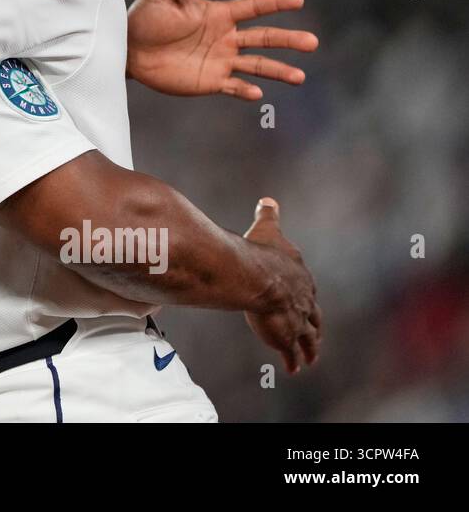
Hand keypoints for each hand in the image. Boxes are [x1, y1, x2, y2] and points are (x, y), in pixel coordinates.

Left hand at [126, 0, 318, 100]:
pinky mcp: (210, 81)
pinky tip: (257, 93)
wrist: (129, 48)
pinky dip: (245, 90)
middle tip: (313, 42)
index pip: (253, 7)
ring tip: (300, 77)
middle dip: (288, 39)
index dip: (275, 3)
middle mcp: (225, 37)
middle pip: (264, 38)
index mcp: (218, 14)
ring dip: (279, 70)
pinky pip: (234, 86)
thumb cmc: (144, 17)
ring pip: (257, 65)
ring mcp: (220, 60)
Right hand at [242, 198, 321, 374]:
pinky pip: (291, 354)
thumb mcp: (267, 228)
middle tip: (315, 335)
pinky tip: (293, 370)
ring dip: (310, 350)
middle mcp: (304, 300)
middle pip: (314, 317)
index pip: (306, 289)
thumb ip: (269, 215)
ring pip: (309, 339)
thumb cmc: (259, 251)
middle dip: (314, 326)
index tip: (304, 302)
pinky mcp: (286, 337)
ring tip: (310, 359)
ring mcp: (297, 320)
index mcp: (301, 276)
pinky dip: (293, 362)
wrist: (255, 276)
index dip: (304, 296)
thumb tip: (268, 199)